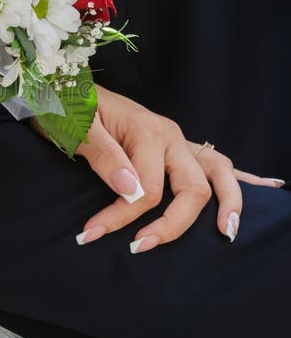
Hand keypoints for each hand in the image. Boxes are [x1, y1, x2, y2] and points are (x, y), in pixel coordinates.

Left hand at [73, 85, 283, 251]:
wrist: (67, 90)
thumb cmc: (71, 109)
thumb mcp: (79, 130)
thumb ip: (107, 159)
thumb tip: (135, 192)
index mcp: (148, 132)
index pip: (146, 189)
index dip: (121, 216)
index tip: (90, 233)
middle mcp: (171, 137)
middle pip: (192, 188)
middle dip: (172, 225)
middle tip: (140, 247)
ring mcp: (179, 141)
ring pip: (217, 174)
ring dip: (228, 204)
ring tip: (226, 234)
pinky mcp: (178, 146)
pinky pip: (216, 164)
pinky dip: (242, 179)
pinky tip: (269, 187)